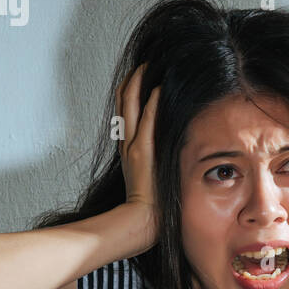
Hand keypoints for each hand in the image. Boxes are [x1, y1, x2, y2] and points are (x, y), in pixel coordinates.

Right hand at [115, 62, 161, 246]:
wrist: (137, 224)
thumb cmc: (147, 209)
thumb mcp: (148, 182)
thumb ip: (153, 168)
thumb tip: (163, 161)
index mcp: (128, 151)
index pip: (126, 115)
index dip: (130, 94)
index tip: (139, 77)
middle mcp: (127, 145)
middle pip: (125, 105)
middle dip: (133, 82)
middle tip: (144, 64)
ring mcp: (133, 148)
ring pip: (132, 108)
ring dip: (140, 85)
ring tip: (150, 66)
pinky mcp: (142, 154)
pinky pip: (148, 124)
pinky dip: (152, 105)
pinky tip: (159, 88)